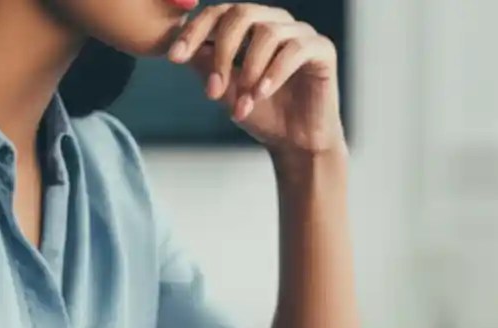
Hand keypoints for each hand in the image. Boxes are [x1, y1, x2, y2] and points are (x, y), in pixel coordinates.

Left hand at [167, 3, 344, 156]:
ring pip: (268, 32)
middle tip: (214, 91)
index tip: (174, 57)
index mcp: (252, 26)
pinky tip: (262, 94)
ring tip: (245, 102)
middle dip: (222, 51)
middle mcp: (276, 22)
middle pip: (242, 14)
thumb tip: (181, 47)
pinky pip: (294, 50)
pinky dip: (274, 73)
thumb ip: (207, 65)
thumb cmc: (264, 115)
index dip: (194, 32)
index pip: (219, 13)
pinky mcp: (322, 49)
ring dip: (250, 69)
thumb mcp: (226, 90)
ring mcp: (301, 33)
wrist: (296, 145)